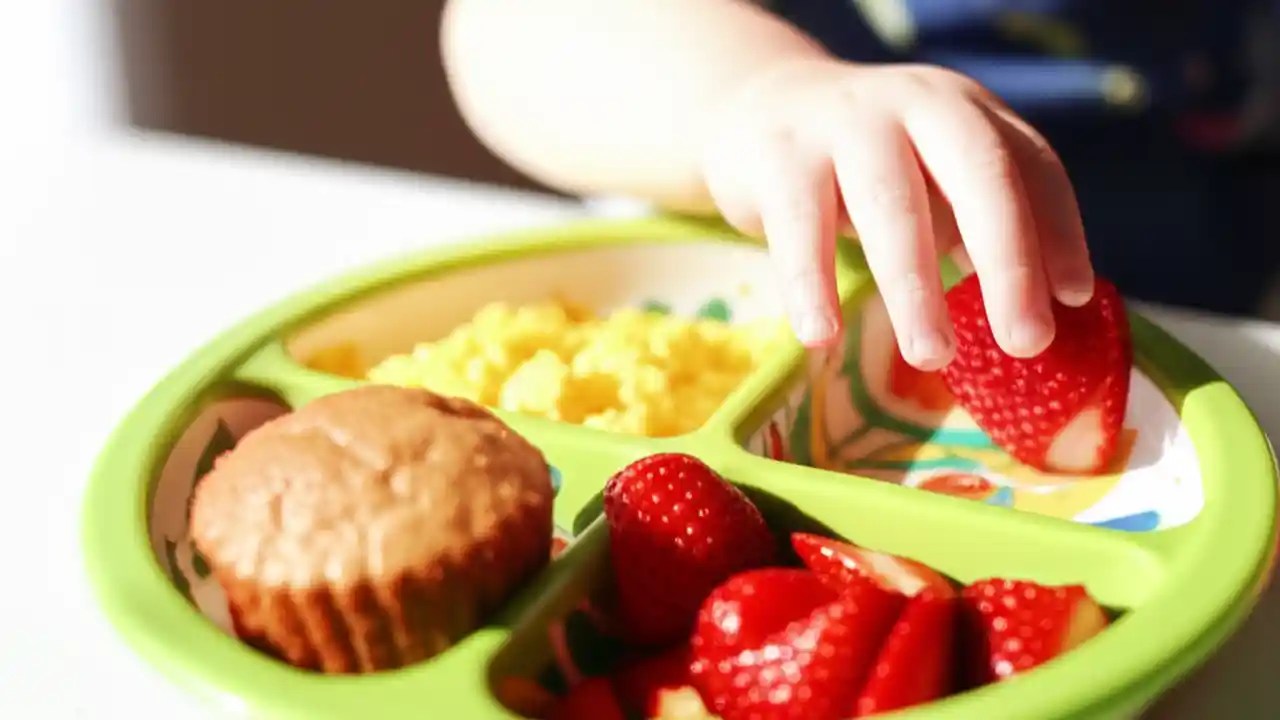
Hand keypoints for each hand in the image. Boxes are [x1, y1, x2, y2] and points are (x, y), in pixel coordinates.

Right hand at [700, 59, 1092, 368]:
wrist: (756, 108)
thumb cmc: (864, 164)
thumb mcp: (929, 174)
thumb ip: (974, 223)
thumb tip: (1036, 314)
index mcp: (965, 111)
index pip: (1030, 165)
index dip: (1059, 231)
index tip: (1074, 299)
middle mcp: (914, 104)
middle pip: (977, 176)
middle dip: (1008, 262)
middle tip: (1027, 342)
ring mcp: (844, 125)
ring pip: (889, 205)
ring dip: (915, 287)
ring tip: (933, 356)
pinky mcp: (778, 157)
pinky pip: (801, 228)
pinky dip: (812, 284)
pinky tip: (822, 337)